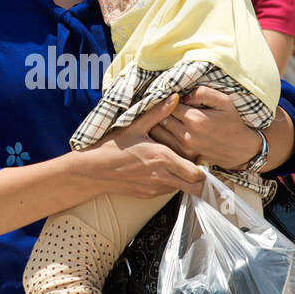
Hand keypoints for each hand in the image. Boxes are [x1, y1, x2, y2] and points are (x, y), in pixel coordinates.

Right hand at [86, 95, 205, 197]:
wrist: (93, 170)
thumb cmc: (113, 146)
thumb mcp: (135, 126)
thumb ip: (158, 112)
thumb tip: (174, 97)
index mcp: (163, 157)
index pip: (197, 172)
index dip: (201, 167)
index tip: (198, 157)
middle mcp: (162, 176)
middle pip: (195, 187)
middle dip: (198, 178)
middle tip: (194, 165)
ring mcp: (155, 188)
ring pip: (181, 189)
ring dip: (182, 180)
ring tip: (174, 165)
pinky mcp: (147, 196)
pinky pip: (167, 192)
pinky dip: (169, 183)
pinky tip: (159, 171)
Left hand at [148, 86, 263, 168]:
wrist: (241, 150)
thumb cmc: (233, 122)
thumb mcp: (224, 101)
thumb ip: (202, 93)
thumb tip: (181, 95)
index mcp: (195, 118)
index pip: (168, 104)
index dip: (164, 99)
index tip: (163, 96)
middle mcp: (187, 135)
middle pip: (160, 119)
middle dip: (157, 111)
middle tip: (156, 106)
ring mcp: (184, 148)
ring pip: (157, 133)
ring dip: (155, 124)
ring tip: (156, 117)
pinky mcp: (184, 157)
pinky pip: (164, 145)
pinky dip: (159, 137)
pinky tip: (162, 130)